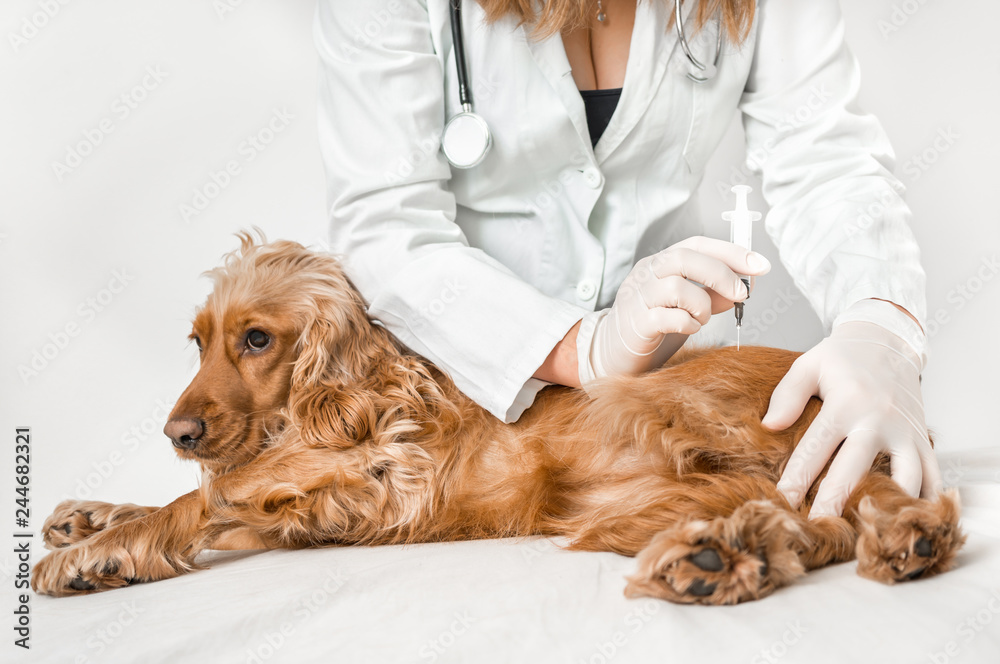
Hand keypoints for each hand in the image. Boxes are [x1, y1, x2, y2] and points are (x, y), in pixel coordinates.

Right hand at [577, 236, 770, 382]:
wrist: (610, 353)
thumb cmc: (651, 328)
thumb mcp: (686, 308)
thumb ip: (711, 296)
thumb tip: (742, 289)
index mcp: (660, 264)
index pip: (697, 245)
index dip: (731, 252)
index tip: (760, 265)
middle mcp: (646, 274)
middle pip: (685, 258)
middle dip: (721, 274)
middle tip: (740, 294)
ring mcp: (638, 298)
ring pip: (677, 286)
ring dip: (702, 305)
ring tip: (701, 319)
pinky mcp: (636, 324)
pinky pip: (668, 317)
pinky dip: (687, 323)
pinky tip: (688, 329)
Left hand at [765, 321, 942, 517]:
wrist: (890, 339)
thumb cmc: (843, 356)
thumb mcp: (809, 365)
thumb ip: (787, 395)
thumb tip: (769, 426)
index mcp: (845, 403)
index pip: (815, 450)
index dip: (797, 480)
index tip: (783, 503)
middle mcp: (878, 420)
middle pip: (854, 471)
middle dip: (835, 504)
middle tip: (819, 530)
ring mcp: (905, 431)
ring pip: (903, 479)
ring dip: (887, 507)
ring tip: (867, 531)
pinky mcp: (923, 438)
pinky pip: (932, 476)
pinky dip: (924, 500)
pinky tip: (907, 520)